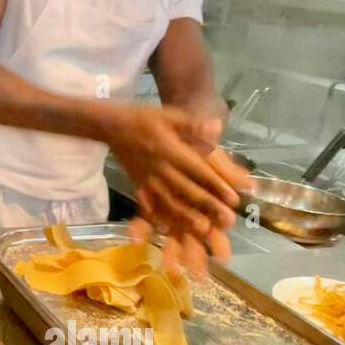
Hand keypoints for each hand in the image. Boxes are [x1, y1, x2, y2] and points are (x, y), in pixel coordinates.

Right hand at [107, 106, 244, 233]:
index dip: (216, 184)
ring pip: (169, 201)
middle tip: (227, 220)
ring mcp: (148, 180)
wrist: (112, 126)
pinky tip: (166, 229)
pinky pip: (148, 204)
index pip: (197, 169)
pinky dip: (156, 217)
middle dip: (208, 206)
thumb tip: (216, 127)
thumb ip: (193, 124)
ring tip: (203, 229)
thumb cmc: (145, 119)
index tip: (233, 198)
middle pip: (187, 190)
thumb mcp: (170, 114)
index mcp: (171, 150)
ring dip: (186, 217)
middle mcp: (160, 168)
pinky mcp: (139, 186)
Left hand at [128, 146, 251, 274]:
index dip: (219, 240)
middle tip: (197, 276)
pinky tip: (136, 241)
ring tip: (170, 269)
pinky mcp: (151, 202)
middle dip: (196, 254)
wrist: (168, 129)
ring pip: (172, 233)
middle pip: (194, 234)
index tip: (223, 258)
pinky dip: (141, 229)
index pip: (217, 224)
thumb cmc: (196, 143)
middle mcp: (192, 208)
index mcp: (210, 200)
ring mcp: (171, 207)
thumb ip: (226, 170)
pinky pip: (146, 219)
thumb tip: (250, 185)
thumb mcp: (211, 153)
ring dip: (171, 251)